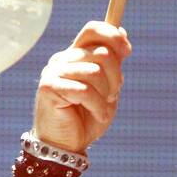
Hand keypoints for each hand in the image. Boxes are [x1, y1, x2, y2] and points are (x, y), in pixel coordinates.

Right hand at [34, 21, 132, 151]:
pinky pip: (84, 90)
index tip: (128, 51)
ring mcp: (53, 71)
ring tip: (101, 109)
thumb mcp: (108, 89)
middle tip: (112, 96)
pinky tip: (97, 115)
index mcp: (75, 56)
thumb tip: (122, 32)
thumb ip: (113, 64)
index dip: (113, 36)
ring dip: (106, 95)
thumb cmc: (87, 119)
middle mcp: (62, 59)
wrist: (67, 146)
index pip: (92, 30)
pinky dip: (98, 106)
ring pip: (95, 71)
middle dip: (116, 77)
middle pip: (101, 52)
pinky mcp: (49, 87)